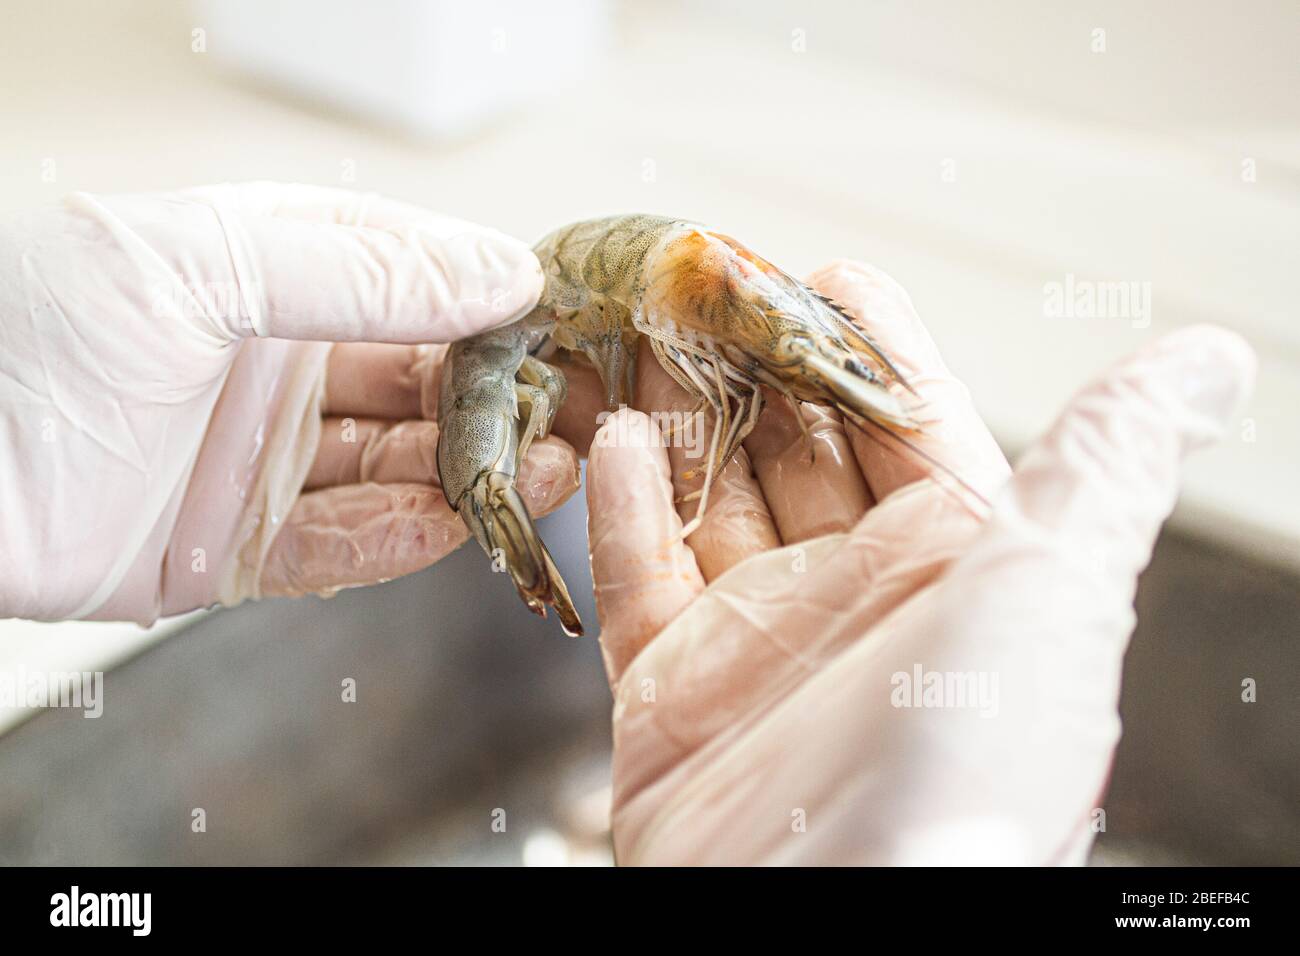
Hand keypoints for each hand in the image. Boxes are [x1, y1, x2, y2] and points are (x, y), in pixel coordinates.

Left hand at [0, 183, 580, 622]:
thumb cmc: (22, 328)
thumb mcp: (197, 265)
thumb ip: (355, 272)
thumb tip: (496, 271)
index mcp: (263, 270)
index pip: (408, 275)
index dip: (489, 298)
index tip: (562, 325)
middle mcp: (268, 361)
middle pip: (415, 380)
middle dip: (495, 399)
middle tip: (575, 417)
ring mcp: (252, 456)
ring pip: (391, 467)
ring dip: (467, 473)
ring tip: (542, 475)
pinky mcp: (227, 545)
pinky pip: (334, 547)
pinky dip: (394, 540)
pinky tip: (448, 528)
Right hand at [586, 260, 1254, 864]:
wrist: (834, 925)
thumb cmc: (966, 768)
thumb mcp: (1053, 591)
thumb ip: (1109, 463)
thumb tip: (1209, 358)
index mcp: (953, 565)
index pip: (908, 421)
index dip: (870, 344)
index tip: (827, 272)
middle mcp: (857, 596)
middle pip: (797, 447)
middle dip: (757, 364)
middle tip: (709, 284)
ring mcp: (760, 640)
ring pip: (711, 499)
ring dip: (682, 418)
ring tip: (648, 339)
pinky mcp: (673, 690)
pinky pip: (638, 579)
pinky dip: (623, 511)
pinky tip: (617, 444)